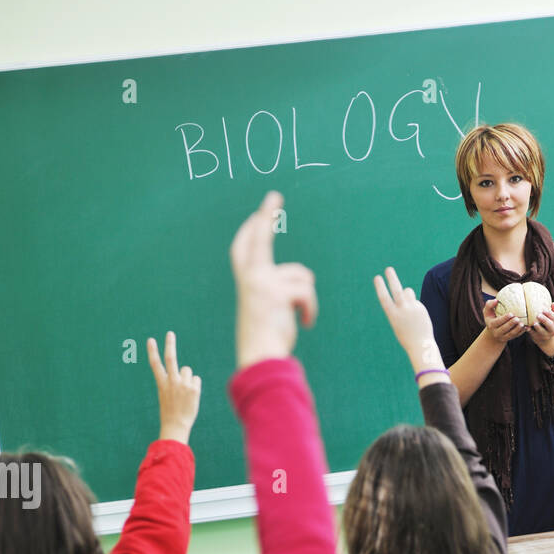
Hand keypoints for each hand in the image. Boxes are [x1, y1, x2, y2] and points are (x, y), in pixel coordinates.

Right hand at [147, 332, 200, 443]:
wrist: (176, 425)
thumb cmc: (171, 412)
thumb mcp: (167, 395)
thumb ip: (174, 382)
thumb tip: (187, 372)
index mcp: (162, 383)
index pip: (155, 364)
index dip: (153, 351)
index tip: (151, 340)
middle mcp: (171, 381)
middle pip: (171, 358)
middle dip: (170, 345)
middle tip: (170, 333)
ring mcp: (182, 384)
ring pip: (188, 371)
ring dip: (188, 378)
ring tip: (185, 393)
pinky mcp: (193, 388)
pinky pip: (196, 380)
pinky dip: (195, 386)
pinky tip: (191, 396)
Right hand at [230, 191, 317, 368]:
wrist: (260, 357)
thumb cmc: (265, 338)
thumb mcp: (268, 310)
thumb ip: (278, 290)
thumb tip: (308, 277)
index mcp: (246, 282)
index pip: (243, 250)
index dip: (249, 232)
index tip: (257, 215)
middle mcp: (251, 278)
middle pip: (259, 239)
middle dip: (266, 216)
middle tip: (274, 196)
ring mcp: (263, 283)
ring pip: (302, 276)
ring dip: (308, 299)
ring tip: (301, 316)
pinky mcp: (278, 292)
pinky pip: (307, 292)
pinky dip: (311, 309)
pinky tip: (306, 322)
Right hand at [373, 266, 438, 366]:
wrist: (420, 345)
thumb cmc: (405, 335)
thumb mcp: (398, 321)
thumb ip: (400, 306)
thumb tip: (404, 291)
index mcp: (392, 315)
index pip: (384, 298)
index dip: (380, 287)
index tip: (377, 277)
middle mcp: (402, 310)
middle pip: (396, 289)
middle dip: (391, 278)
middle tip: (388, 269)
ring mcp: (412, 308)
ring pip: (407, 291)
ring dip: (406, 293)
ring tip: (408, 306)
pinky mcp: (420, 307)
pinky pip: (414, 300)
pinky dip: (414, 306)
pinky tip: (416, 317)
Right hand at [483, 298, 527, 344]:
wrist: (492, 334)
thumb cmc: (491, 318)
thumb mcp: (487, 312)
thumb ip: (489, 305)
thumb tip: (496, 300)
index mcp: (491, 325)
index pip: (498, 322)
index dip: (504, 318)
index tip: (511, 314)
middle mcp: (496, 332)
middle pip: (504, 329)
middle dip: (511, 324)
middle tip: (517, 319)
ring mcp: (503, 337)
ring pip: (511, 334)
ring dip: (517, 329)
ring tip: (522, 324)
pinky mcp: (509, 339)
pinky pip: (515, 336)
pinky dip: (521, 332)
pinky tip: (526, 328)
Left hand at [527, 301, 553, 348]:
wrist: (546, 336)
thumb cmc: (549, 321)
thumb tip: (553, 304)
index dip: (550, 313)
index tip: (544, 309)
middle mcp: (552, 330)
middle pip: (550, 325)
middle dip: (545, 320)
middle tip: (538, 315)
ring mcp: (545, 335)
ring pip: (542, 332)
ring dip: (538, 327)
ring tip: (534, 323)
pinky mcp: (537, 337)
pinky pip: (533, 334)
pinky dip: (530, 331)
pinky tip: (526, 327)